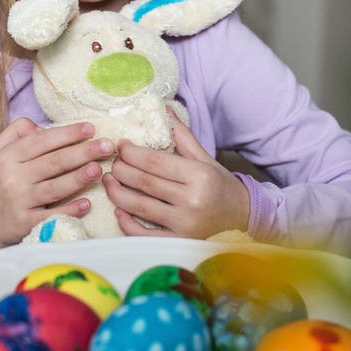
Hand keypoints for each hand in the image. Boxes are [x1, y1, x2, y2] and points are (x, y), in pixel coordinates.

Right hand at [0, 117, 114, 251]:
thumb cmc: (0, 181)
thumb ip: (17, 131)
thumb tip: (42, 126)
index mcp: (8, 157)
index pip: (42, 141)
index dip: (67, 133)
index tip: (90, 128)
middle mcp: (12, 178)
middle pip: (53, 162)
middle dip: (83, 152)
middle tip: (107, 145)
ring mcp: (19, 202)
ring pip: (55, 188)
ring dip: (79, 178)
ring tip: (99, 168)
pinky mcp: (25, 224)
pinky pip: (51, 216)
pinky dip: (69, 210)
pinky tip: (87, 203)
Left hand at [102, 115, 249, 238]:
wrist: (241, 216)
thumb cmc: (219, 184)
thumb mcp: (203, 157)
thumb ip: (181, 135)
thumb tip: (162, 108)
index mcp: (199, 175)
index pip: (156, 161)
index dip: (132, 152)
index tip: (121, 146)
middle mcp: (192, 200)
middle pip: (144, 182)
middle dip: (121, 170)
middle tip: (112, 162)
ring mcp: (184, 224)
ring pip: (139, 207)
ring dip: (117, 193)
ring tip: (108, 181)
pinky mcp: (178, 242)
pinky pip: (144, 235)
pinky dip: (127, 223)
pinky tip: (119, 211)